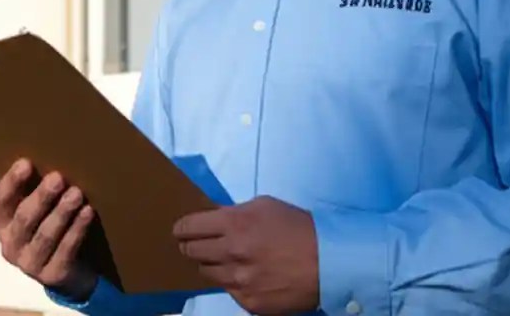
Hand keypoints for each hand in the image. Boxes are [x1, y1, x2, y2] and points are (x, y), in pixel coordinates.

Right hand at [0, 158, 97, 300]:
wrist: (71, 273)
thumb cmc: (52, 228)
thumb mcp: (41, 211)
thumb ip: (39, 189)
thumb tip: (55, 153)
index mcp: (3, 224)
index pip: (2, 200)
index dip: (13, 182)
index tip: (26, 163)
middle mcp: (11, 245)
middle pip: (24, 218)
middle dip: (41, 197)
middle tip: (58, 178)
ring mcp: (30, 264)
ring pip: (45, 235)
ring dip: (61, 212)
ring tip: (77, 194)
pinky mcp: (52, 276)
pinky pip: (65, 250)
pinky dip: (77, 230)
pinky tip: (88, 212)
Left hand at [173, 196, 319, 315]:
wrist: (329, 263)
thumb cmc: (298, 228)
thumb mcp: (265, 206)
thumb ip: (234, 211)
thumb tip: (212, 216)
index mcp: (234, 224)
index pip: (188, 227)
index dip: (181, 228)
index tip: (180, 230)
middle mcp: (231, 253)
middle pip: (191, 251)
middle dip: (191, 245)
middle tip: (198, 244)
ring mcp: (238, 280)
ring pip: (206, 273)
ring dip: (212, 264)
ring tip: (229, 259)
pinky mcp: (248, 302)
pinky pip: (228, 290)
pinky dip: (233, 282)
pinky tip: (249, 274)